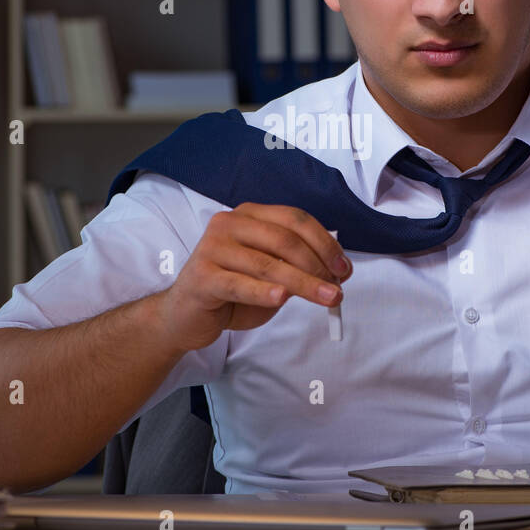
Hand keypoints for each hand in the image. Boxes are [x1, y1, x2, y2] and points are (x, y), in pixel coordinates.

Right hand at [157, 203, 350, 353]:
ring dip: (304, 283)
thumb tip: (335, 269)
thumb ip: (294, 264)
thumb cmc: (232, 290)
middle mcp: (229, 224)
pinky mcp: (202, 277)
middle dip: (318, 265)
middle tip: (337, 289)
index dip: (325, 243)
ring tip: (328, 299)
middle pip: (284, 239)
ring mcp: (212, 248)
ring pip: (267, 264)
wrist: (186, 315)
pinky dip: (263, 291)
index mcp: (249, 215)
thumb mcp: (269, 273)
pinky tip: (282, 298)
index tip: (344, 268)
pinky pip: (239, 284)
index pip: (294, 219)